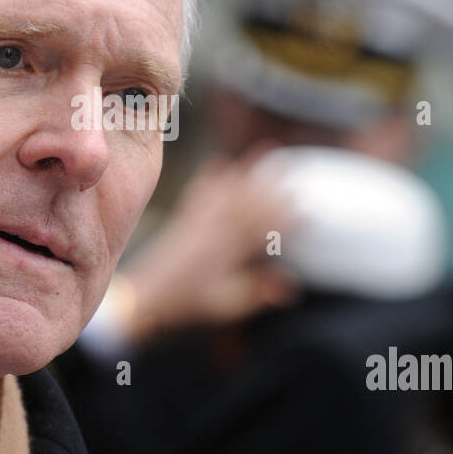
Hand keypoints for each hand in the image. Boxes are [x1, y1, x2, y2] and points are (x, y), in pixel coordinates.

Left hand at [118, 145, 301, 341]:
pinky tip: (221, 161)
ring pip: (231, 188)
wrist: (145, 297)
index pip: (265, 229)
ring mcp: (200, 221)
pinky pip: (202, 192)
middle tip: (295, 164)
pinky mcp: (186, 221)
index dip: (287, 218)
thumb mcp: (227, 306)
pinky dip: (212, 176)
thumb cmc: (188, 305)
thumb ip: (258, 294)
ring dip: (250, 167)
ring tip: (267, 147)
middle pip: (251, 200)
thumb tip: (292, 288)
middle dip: (274, 182)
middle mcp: (217, 229)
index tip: (307, 206)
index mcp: (230, 251)